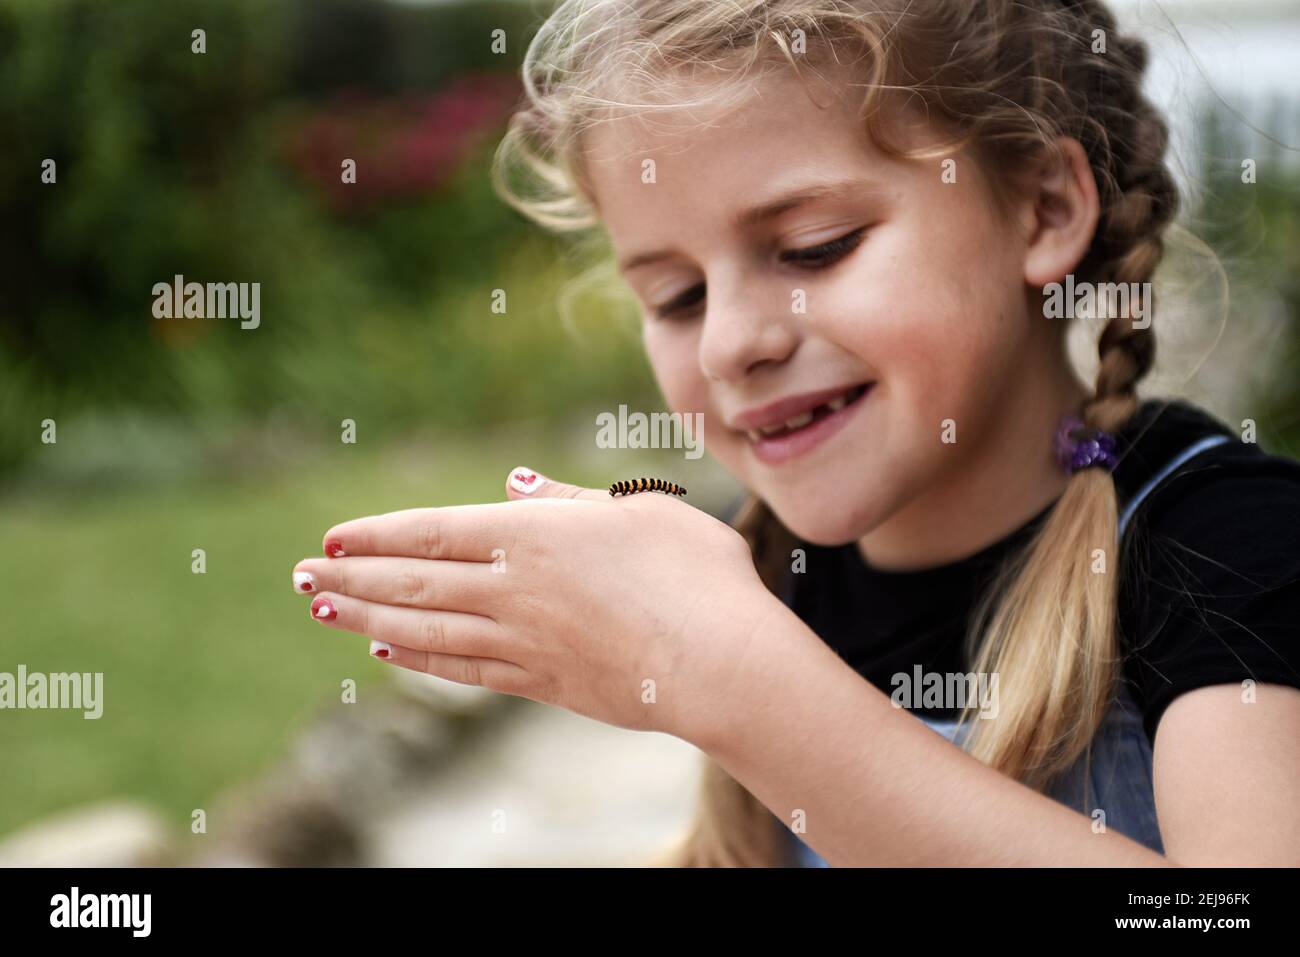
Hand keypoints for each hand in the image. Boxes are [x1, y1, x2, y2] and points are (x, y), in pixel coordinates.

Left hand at [290, 467, 779, 743]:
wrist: (723, 663)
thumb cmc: (697, 573)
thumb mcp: (640, 509)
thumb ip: (570, 499)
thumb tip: (514, 484)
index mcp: (536, 536)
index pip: (434, 531)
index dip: (377, 535)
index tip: (332, 538)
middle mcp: (515, 589)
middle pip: (415, 582)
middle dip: (352, 577)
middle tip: (298, 577)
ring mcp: (524, 642)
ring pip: (426, 628)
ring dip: (368, 617)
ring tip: (324, 610)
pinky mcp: (543, 684)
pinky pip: (464, 670)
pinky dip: (420, 659)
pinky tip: (389, 652)